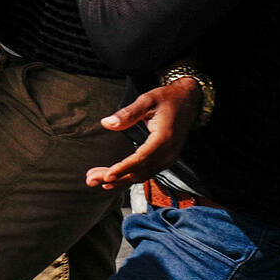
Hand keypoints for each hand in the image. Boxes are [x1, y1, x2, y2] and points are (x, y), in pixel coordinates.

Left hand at [85, 72, 203, 189]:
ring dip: (118, 181)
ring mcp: (168, 158)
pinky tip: (112, 180)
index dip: (124, 168)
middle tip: (90, 180)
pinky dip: (128, 178)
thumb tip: (106, 123)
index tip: (107, 176)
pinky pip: (146, 173)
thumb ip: (128, 113)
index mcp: (164, 138)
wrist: (189, 102)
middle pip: (139, 171)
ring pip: (141, 176)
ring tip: (93, 180)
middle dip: (114, 178)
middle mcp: (168, 152)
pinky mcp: (165, 160)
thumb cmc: (167, 98)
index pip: (142, 158)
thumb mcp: (147, 99)